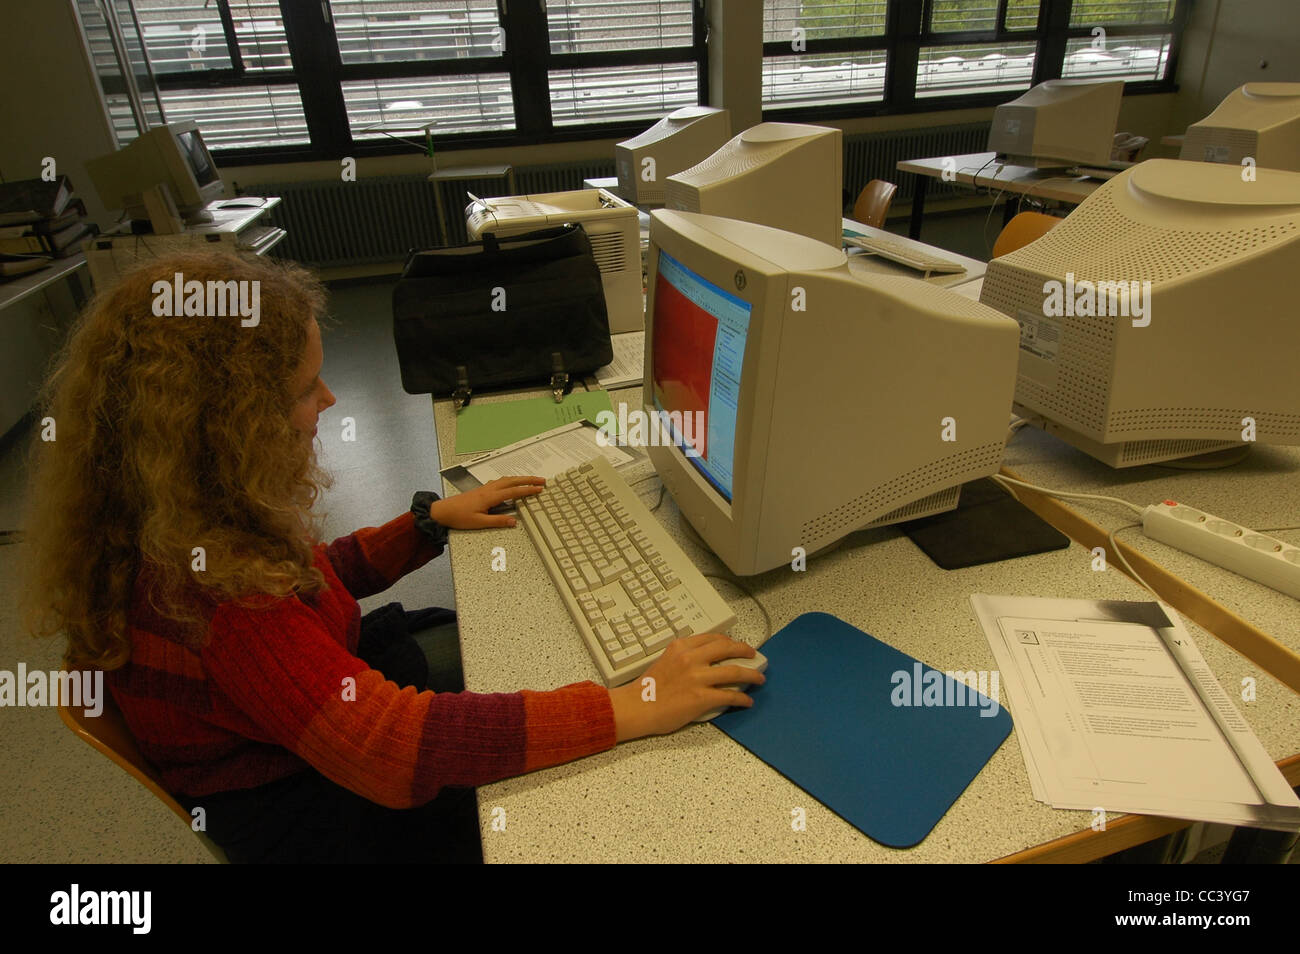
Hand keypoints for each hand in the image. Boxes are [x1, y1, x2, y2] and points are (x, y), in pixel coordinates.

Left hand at [427, 475, 544, 529]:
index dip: (528, 490)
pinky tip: (511, 483)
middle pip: (513, 481)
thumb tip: (514, 522)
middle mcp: (489, 489)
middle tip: (542, 480)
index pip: (514, 491)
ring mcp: (485, 488)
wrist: (442, 511)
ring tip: (531, 480)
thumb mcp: (479, 523)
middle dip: (528, 479)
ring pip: (506, 479)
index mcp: (490, 497)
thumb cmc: (459, 517)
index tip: (540, 489)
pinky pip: (500, 481)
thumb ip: (498, 522)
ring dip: (520, 478)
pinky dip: (510, 480)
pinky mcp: (481, 490)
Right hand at [608, 634, 763, 740]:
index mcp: (681, 647)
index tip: (735, 644)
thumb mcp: (664, 661)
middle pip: (727, 649)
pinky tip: (747, 700)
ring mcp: (698, 678)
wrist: (636, 707)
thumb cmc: (647, 689)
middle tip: (753, 655)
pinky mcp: (702, 697)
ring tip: (759, 678)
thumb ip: (683, 657)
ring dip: (751, 674)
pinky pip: (730, 695)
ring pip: (735, 671)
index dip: (729, 641)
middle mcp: (691, 658)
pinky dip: (742, 698)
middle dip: (745, 651)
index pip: (712, 638)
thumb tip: (704, 662)